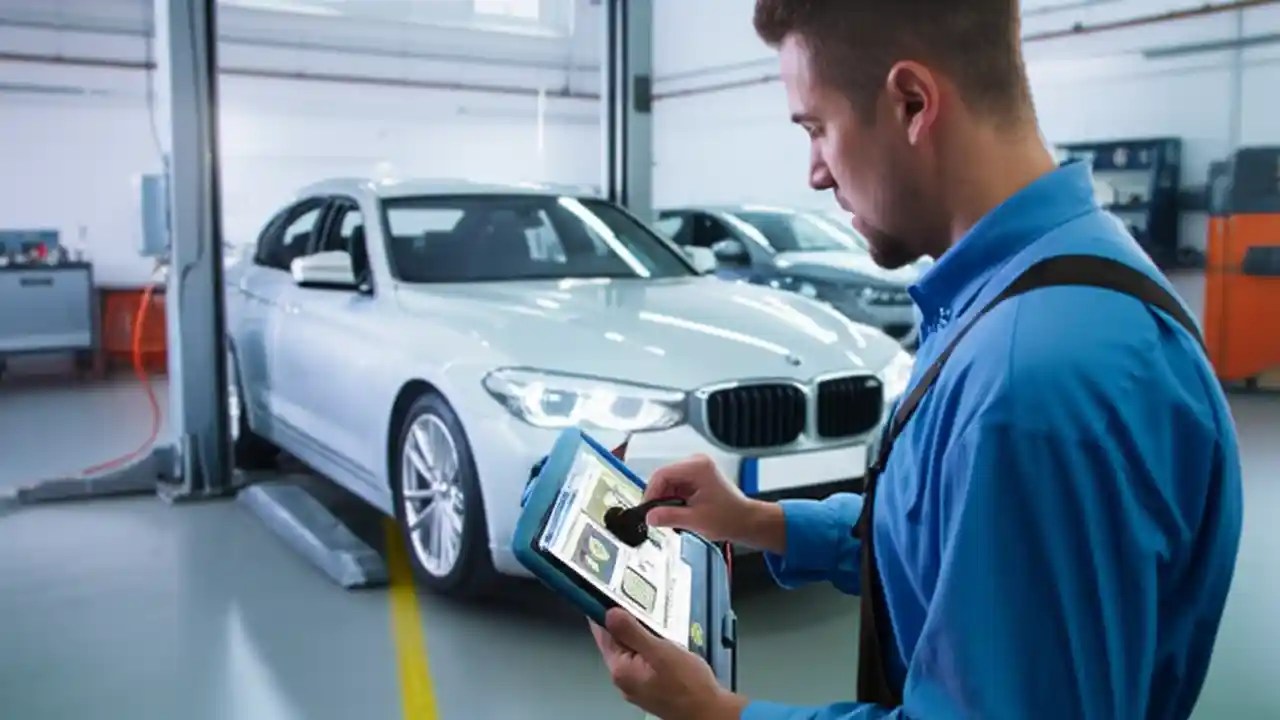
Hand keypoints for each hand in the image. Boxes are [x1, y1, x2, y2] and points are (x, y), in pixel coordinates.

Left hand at [591, 608, 745, 719]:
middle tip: (635, 600)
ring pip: (631, 649)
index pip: (603, 635)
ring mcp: (636, 684)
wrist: (709, 712)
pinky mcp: (650, 685)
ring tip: (651, 617)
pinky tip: (662, 639)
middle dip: (624, 621)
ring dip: (639, 633)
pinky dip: (648, 645)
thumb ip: (633, 632)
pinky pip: (643, 659)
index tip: (606, 592)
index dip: (602, 612)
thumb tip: (610, 613)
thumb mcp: (660, 652)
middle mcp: (624, 679)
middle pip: (616, 642)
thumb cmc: (688, 685)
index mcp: (620, 670)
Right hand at [643, 455, 784, 551]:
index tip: (647, 509)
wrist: (746, 521)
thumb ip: (669, 517)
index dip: (651, 493)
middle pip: (664, 477)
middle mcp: (697, 463)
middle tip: (655, 516)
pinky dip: (673, 499)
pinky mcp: (696, 477)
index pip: (662, 474)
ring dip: (665, 500)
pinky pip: (676, 486)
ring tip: (670, 517)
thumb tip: (649, 516)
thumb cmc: (730, 517)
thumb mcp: (695, 520)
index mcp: (697, 467)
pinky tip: (677, 512)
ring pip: (668, 483)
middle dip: (658, 498)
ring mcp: (697, 469)